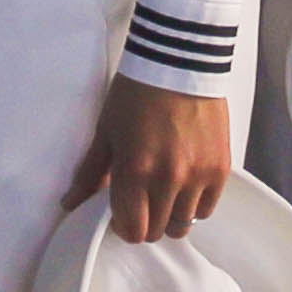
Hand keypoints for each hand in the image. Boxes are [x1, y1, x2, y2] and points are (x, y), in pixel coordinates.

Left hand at [62, 74, 234, 242]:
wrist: (178, 61)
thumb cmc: (137, 92)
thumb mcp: (107, 131)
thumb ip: (91, 173)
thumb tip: (71, 202)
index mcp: (136, 171)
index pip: (133, 230)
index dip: (125, 227)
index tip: (123, 214)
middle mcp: (169, 178)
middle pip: (158, 230)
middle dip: (146, 221)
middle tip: (142, 201)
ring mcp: (198, 174)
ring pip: (184, 223)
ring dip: (171, 214)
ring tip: (164, 191)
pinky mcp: (220, 167)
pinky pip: (207, 207)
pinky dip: (195, 203)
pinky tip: (185, 184)